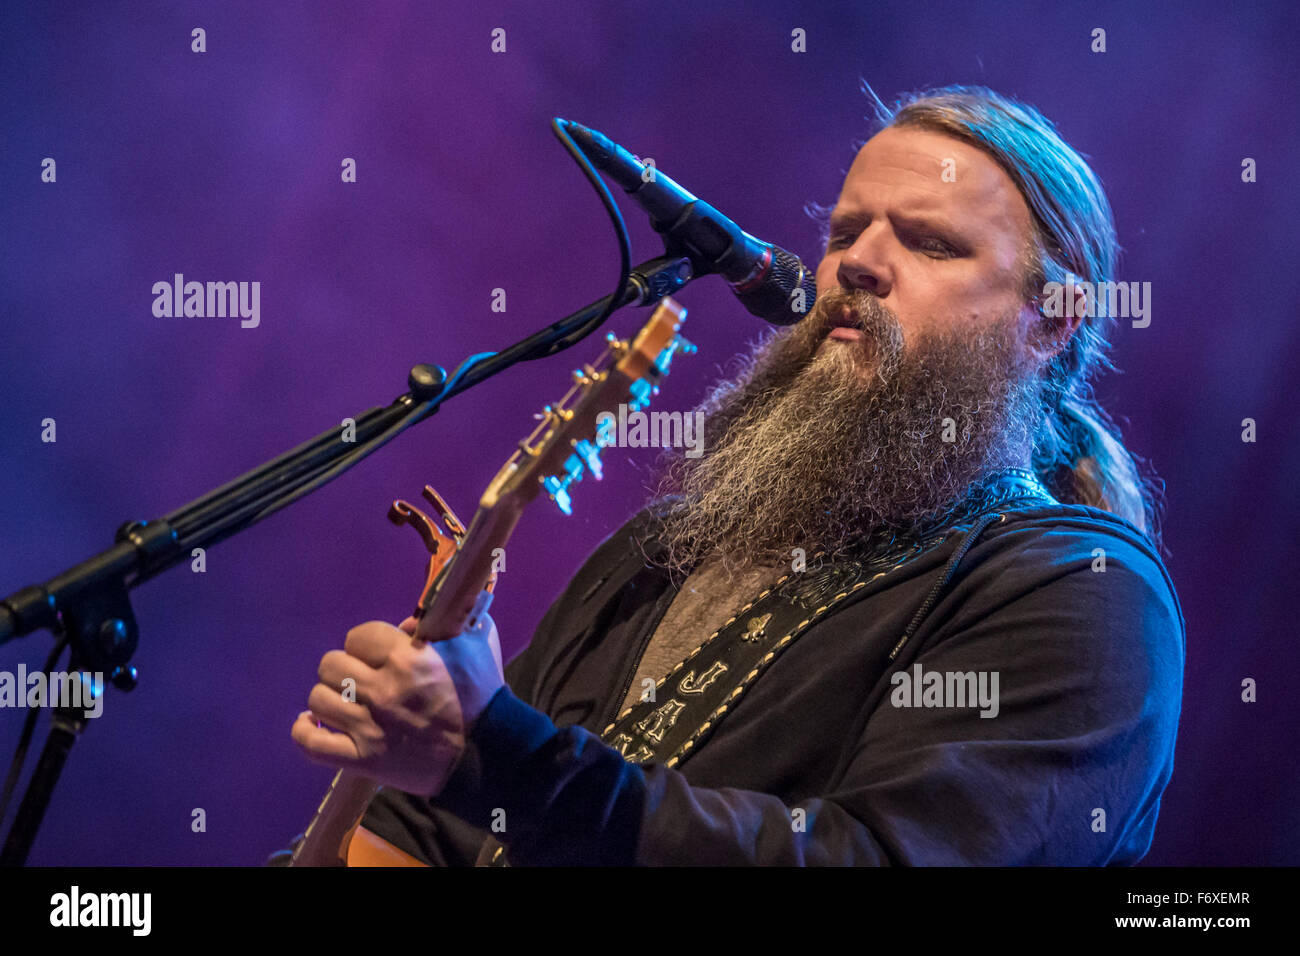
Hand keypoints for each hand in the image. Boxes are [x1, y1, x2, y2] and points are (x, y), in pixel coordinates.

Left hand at [291, 599, 504, 796]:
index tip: (374, 654)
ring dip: (328, 699)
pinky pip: (312, 743)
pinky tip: (310, 723)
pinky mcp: (362, 759)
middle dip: (343, 668)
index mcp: (407, 658)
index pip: (358, 636)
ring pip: (318, 700)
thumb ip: (445, 623)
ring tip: (342, 703)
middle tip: (358, 680)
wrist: (486, 753)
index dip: (364, 643)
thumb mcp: (472, 645)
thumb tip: (408, 624)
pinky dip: (304, 732)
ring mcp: (369, 727)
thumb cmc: (480, 696)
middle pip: (330, 665)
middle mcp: (382, 690)